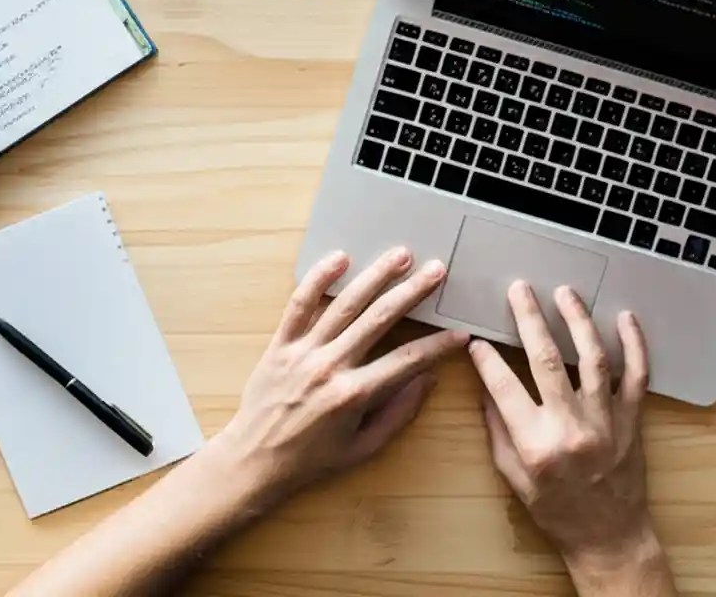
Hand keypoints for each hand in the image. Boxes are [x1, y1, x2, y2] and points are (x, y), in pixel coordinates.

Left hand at [217, 248, 468, 502]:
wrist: (255, 460)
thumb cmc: (312, 460)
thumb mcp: (363, 449)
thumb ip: (398, 414)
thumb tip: (427, 380)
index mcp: (354, 395)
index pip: (407, 360)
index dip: (438, 346)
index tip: (460, 333)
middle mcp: (330, 366)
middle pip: (379, 319)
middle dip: (412, 292)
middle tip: (436, 270)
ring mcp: (303, 352)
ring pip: (344, 304)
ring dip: (375, 276)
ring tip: (399, 254)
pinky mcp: (280, 345)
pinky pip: (299, 305)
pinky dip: (317, 278)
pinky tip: (339, 258)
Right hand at [470, 282, 674, 595]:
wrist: (608, 536)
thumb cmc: (555, 511)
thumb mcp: (512, 478)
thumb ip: (498, 429)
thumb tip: (486, 387)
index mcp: (535, 444)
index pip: (503, 386)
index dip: (486, 359)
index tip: (476, 341)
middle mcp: (570, 427)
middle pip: (545, 359)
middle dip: (529, 318)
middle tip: (519, 290)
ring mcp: (606, 420)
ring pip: (592, 358)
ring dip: (578, 320)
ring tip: (565, 293)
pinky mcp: (632, 420)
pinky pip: (637, 375)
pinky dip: (634, 345)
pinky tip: (626, 319)